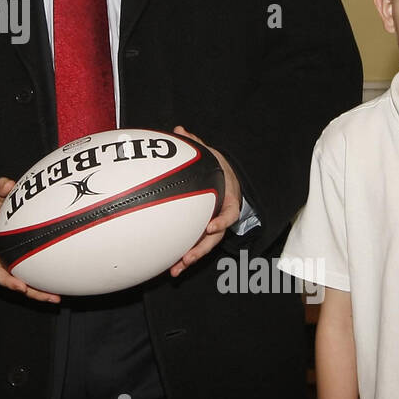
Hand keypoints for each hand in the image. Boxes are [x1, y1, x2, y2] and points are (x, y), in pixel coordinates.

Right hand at [0, 177, 61, 303]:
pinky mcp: (25, 261)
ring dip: (41, 292)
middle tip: (50, 297)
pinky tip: (62, 281)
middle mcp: (3, 261)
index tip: (20, 286)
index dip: (8, 282)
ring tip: (58, 297)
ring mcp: (14, 263)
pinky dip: (46, 279)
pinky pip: (35, 273)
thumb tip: (6, 185)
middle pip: (16, 284)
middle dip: (32, 293)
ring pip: (27, 282)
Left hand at [169, 126, 240, 276]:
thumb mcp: (210, 155)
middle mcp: (221, 216)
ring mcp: (212, 226)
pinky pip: (193, 245)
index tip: (211, 227)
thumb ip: (197, 144)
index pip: (229, 212)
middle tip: (188, 258)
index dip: (221, 220)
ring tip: (176, 269)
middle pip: (215, 237)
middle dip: (201, 249)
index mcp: (228, 198)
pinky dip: (183, 256)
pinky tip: (169, 266)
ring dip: (190, 258)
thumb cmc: (217, 168)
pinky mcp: (201, 231)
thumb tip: (180, 129)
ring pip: (204, 247)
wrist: (225, 179)